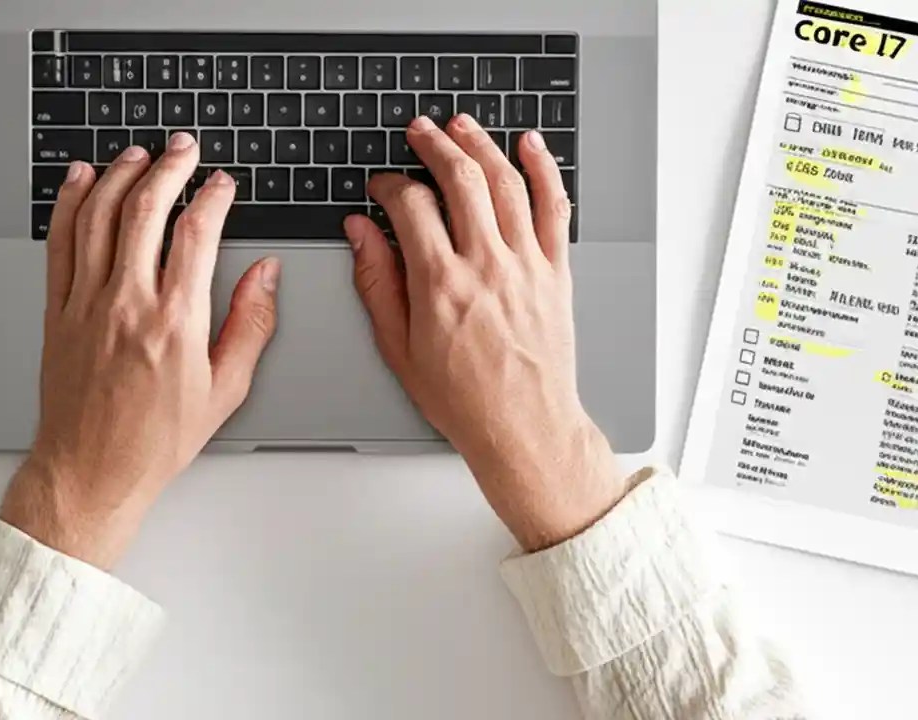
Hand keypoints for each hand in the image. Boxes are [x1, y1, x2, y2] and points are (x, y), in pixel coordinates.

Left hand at [0, 136, 279, 568]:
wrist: (91, 471)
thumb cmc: (156, 441)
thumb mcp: (225, 390)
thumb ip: (251, 325)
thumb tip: (266, 275)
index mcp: (175, 322)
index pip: (195, 233)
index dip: (212, 196)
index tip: (222, 182)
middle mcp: (127, 304)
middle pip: (145, 209)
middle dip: (168, 166)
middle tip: (183, 149)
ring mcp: (86, 303)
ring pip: (99, 216)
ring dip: (120, 175)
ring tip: (139, 154)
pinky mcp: (57, 311)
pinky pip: (59, 243)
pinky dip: (69, 204)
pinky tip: (82, 181)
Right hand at [344, 115, 622, 551]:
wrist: (523, 427)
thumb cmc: (462, 397)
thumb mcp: (399, 347)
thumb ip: (378, 282)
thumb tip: (361, 233)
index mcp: (440, 285)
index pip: (410, 207)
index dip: (390, 185)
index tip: (381, 186)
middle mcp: (486, 266)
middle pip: (460, 180)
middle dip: (434, 145)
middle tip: (419, 131)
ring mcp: (526, 265)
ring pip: (505, 183)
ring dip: (481, 145)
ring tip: (461, 126)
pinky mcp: (556, 271)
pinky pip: (554, 207)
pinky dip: (543, 170)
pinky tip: (530, 146)